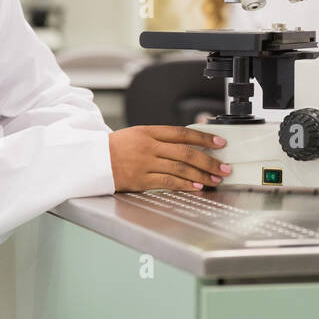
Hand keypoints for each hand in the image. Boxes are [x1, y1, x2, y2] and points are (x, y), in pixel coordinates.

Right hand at [107, 126, 230, 191]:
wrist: (93, 161)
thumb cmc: (117, 148)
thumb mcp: (138, 134)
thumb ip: (161, 139)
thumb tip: (189, 145)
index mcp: (149, 131)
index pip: (182, 133)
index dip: (203, 138)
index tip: (220, 143)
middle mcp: (149, 146)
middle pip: (186, 153)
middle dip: (209, 161)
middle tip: (224, 167)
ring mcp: (145, 163)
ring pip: (180, 168)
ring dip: (201, 175)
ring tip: (216, 179)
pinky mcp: (141, 180)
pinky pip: (168, 182)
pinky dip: (185, 184)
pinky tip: (197, 187)